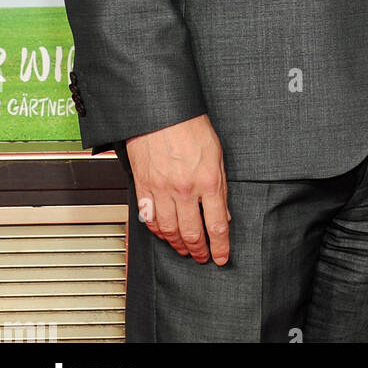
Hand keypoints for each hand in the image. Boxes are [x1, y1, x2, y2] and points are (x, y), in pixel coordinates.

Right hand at [126, 113, 230, 263]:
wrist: (160, 110)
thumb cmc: (189, 125)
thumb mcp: (216, 153)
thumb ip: (220, 185)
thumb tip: (223, 211)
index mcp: (207, 180)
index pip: (217, 224)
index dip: (221, 246)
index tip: (222, 257)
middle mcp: (184, 189)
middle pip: (192, 233)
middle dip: (200, 251)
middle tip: (204, 257)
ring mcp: (161, 190)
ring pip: (169, 231)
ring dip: (178, 245)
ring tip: (185, 250)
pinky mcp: (143, 187)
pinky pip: (149, 219)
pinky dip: (157, 232)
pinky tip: (164, 234)